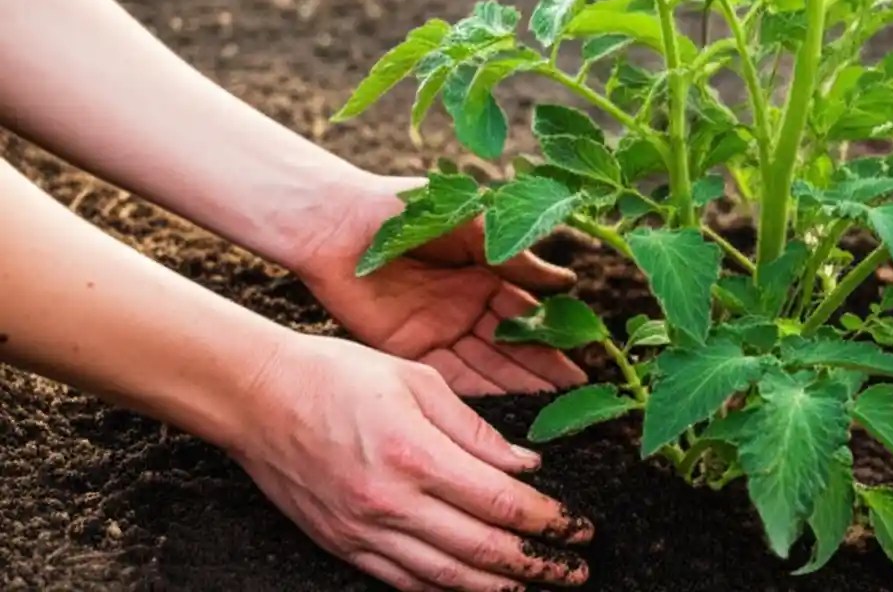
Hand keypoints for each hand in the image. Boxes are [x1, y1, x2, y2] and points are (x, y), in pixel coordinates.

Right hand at [237, 334, 591, 590]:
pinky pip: (405, 581)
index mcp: (416, 455)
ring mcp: (365, 531)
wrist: (258, 397)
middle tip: (575, 571)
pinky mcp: (343, 544)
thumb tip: (525, 466)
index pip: (501, 503)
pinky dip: (446, 591)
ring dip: (499, 589)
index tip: (580, 528)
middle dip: (538, 565)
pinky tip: (475, 589)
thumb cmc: (338, 375)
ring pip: (447, 578)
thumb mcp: (417, 381)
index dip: (549, 522)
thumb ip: (475, 430)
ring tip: (536, 589)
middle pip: (483, 550)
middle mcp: (392, 502)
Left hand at [293, 174, 586, 396]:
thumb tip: (567, 282)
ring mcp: (439, 328)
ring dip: (518, 385)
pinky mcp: (409, 348)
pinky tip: (506, 408)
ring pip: (487, 364)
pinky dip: (479, 392)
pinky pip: (450, 376)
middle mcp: (467, 304)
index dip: (554, 337)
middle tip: (577, 396)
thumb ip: (518, 256)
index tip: (582, 362)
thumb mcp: (474, 224)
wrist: (338, 222)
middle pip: (512, 345)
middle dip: (543, 369)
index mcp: (486, 271)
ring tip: (553, 408)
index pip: (528, 312)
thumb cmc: (410, 209)